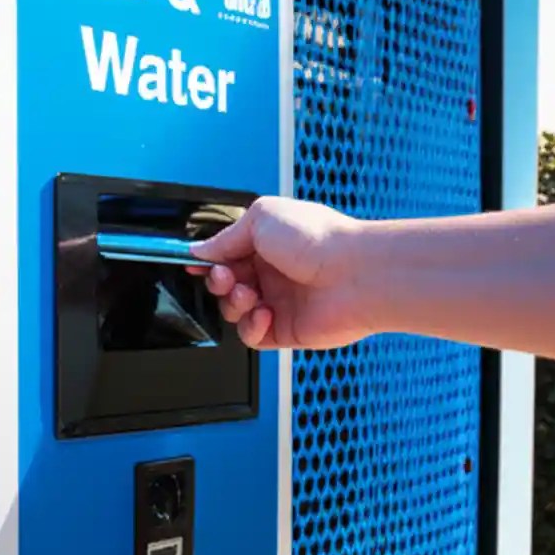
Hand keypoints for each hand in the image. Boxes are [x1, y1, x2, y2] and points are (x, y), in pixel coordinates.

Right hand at [188, 197, 370, 349]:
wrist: (358, 275)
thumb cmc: (319, 240)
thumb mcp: (261, 218)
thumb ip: (226, 237)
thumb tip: (200, 250)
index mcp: (268, 243)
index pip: (227, 255)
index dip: (210, 260)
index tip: (196, 264)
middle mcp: (274, 273)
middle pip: (227, 284)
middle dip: (219, 281)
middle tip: (226, 278)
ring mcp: (280, 302)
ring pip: (235, 311)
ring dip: (233, 303)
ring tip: (249, 295)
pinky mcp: (286, 329)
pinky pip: (252, 335)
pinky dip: (250, 327)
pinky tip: (264, 313)